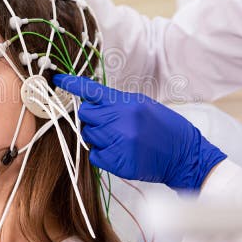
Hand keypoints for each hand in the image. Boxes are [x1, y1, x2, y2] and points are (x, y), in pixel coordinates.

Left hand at [53, 74, 225, 189]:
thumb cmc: (165, 127)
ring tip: (121, 139)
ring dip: (99, 137)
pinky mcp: (118, 162)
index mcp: (127, 103)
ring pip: (89, 135)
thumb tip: (90, 101)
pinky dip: (103, 155)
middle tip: (109, 124)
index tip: (56, 80)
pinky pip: (95, 156)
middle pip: (85, 115)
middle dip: (92, 118)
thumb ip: (116, 103)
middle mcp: (120, 120)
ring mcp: (118, 142)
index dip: (71, 84)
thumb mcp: (142, 105)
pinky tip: (121, 152)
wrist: (185, 155)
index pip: (92, 90)